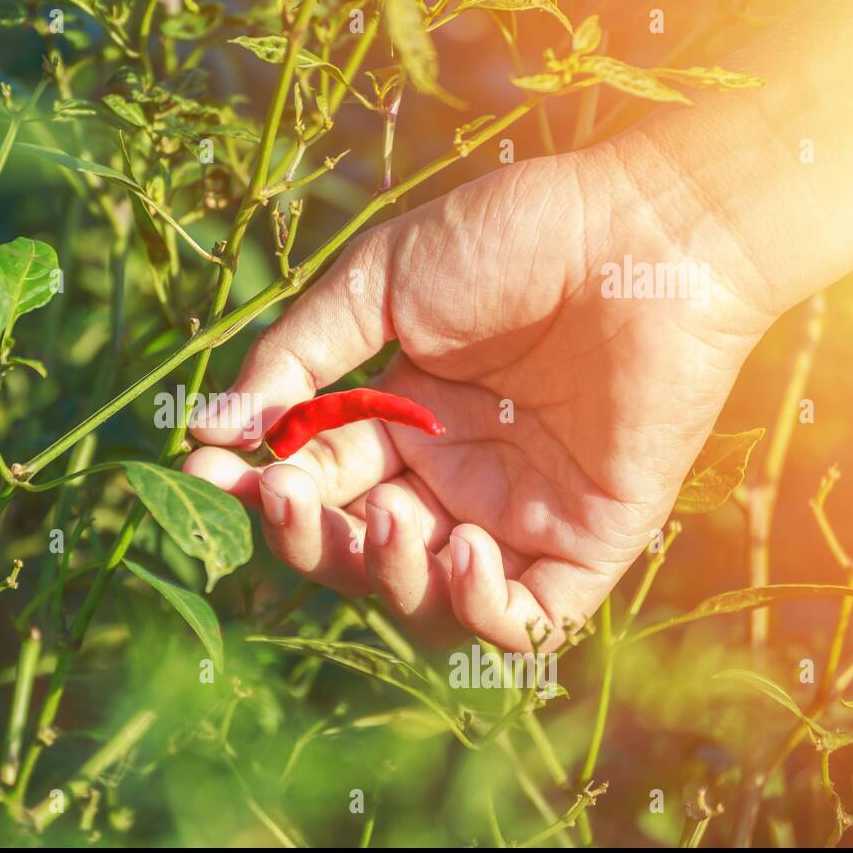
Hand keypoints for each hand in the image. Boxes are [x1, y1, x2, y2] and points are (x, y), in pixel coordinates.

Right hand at [185, 146, 775, 651]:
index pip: (313, 479)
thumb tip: (207, 429)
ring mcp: (515, 515)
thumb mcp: (379, 284)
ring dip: (384, 573)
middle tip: (283, 493)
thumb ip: (295, 358)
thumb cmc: (513, 241)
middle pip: (355, 550)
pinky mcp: (586, 541)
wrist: (646, 231)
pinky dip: (477, 608)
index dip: (258, 487)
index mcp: (400, 422)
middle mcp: (450, 478)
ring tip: (386, 513)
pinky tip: (460, 544)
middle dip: (306, 536)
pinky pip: (525, 621)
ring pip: (426, 597)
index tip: (206, 474)